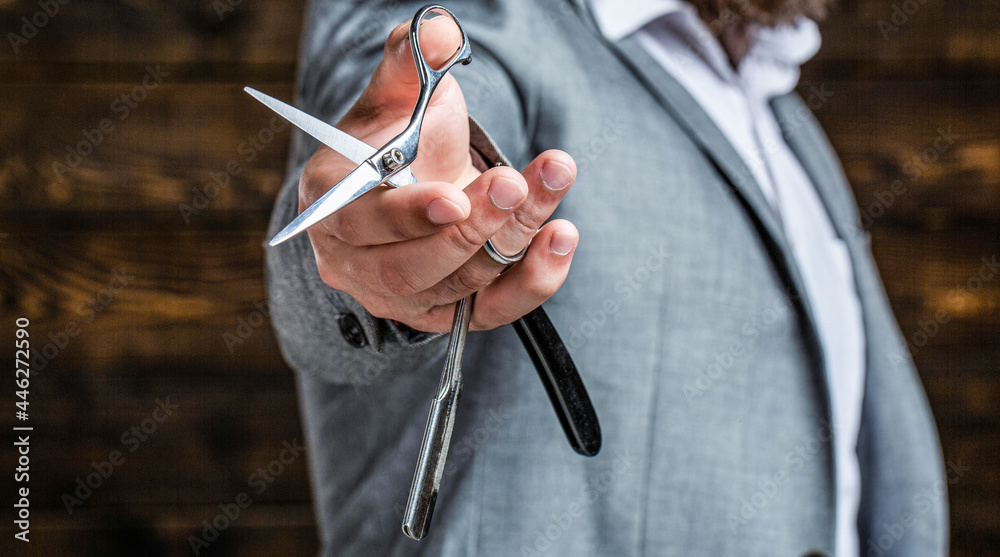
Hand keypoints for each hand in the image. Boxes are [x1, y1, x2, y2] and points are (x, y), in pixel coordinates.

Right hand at [300, 15, 577, 331]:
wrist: (417, 181)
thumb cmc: (398, 137)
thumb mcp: (398, 92)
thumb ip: (411, 58)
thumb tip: (441, 33)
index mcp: (331, 205)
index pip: (361, 224)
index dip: (409, 217)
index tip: (456, 197)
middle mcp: (357, 264)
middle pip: (412, 267)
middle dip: (472, 229)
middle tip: (514, 183)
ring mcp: (403, 297)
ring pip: (459, 287)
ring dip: (512, 240)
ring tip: (551, 184)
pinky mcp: (448, 313)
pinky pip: (494, 311)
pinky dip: (534, 281)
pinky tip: (561, 237)